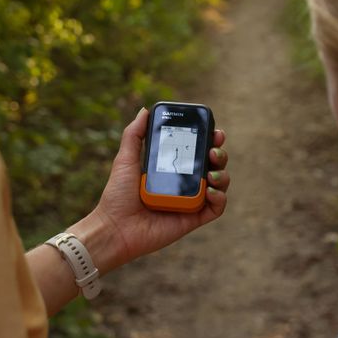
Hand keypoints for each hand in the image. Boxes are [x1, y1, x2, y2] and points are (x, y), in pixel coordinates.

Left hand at [79, 108, 230, 271]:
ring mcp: (190, 201)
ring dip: (223, 174)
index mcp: (171, 167)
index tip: (213, 130)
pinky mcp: (193, 219)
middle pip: (213, 165)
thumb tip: (145, 110)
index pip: (197, 150)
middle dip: (220, 154)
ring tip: (212, 172)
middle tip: (213, 150)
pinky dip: (220, 198)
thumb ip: (134, 135)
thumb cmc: (117, 195)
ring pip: (220, 184)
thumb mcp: (125, 159)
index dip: (209, 139)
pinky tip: (210, 191)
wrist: (114, 227)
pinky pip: (216, 208)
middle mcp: (184, 183)